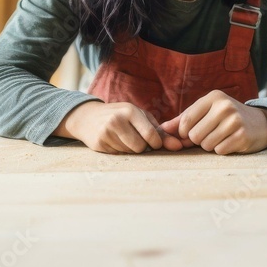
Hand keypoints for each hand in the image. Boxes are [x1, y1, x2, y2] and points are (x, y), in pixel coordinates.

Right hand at [55, 101, 193, 153]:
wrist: (88, 117)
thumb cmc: (121, 116)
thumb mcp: (139, 117)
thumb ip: (160, 132)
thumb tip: (178, 146)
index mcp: (130, 111)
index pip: (151, 135)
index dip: (155, 143)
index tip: (153, 142)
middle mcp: (117, 120)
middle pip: (140, 147)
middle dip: (142, 147)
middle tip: (136, 138)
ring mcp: (106, 132)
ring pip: (130, 153)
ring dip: (131, 149)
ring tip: (124, 138)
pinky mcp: (99, 144)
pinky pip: (119, 155)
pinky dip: (120, 151)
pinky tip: (114, 141)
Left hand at [159, 90, 266, 154]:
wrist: (263, 123)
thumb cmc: (228, 118)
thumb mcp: (208, 112)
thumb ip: (183, 120)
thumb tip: (161, 129)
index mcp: (214, 97)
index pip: (186, 121)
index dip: (184, 133)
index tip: (191, 133)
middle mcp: (224, 106)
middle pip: (194, 135)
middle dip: (199, 140)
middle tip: (211, 135)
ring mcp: (235, 121)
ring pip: (206, 145)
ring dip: (211, 146)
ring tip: (222, 137)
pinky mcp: (242, 136)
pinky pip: (219, 150)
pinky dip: (222, 150)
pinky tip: (231, 142)